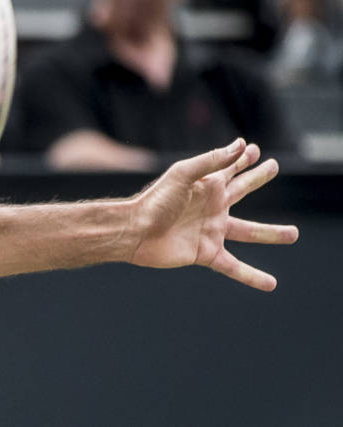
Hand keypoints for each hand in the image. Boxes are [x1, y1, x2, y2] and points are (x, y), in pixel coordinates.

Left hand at [126, 139, 297, 290]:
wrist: (134, 232)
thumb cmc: (155, 201)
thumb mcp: (183, 174)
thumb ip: (212, 161)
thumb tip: (240, 145)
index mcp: (206, 186)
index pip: (230, 168)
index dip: (242, 158)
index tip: (255, 149)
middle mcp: (211, 207)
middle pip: (242, 190)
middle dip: (257, 178)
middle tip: (273, 167)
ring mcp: (210, 231)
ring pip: (248, 232)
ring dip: (271, 233)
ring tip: (293, 233)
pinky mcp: (206, 253)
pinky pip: (234, 267)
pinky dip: (252, 276)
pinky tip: (271, 284)